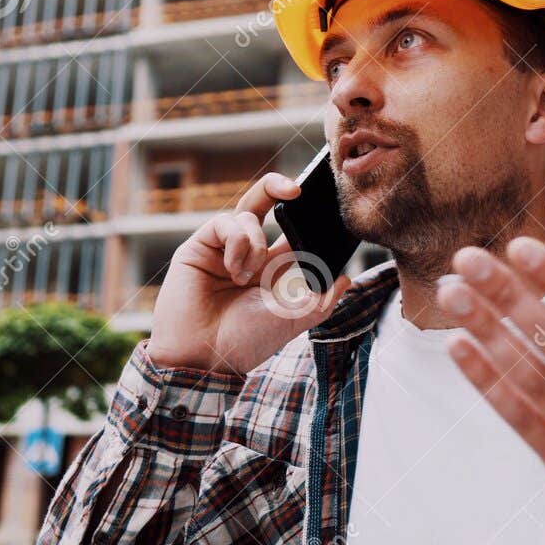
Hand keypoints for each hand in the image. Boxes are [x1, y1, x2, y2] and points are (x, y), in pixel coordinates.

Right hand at [146, 172, 352, 374]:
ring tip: (247, 276)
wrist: (204, 358)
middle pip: (264, 204)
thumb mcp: (293, 321)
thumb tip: (346, 280)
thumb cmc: (245, 343)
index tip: (323, 211)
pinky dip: (237, 241)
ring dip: (256, 241)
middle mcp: (246, 253)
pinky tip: (234, 270)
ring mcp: (221, 248)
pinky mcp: (198, 246)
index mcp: (269, 269)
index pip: (290, 231)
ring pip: (247, 213)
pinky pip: (224, 223)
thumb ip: (321, 301)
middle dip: (279, 187)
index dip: (305, 217)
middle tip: (298, 188)